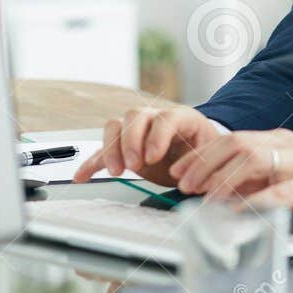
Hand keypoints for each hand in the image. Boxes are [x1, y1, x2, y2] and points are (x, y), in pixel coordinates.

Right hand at [71, 105, 221, 187]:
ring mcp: (136, 131)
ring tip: (117, 172)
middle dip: (131, 141)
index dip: (157, 136)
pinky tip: (82, 176)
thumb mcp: (210, 156)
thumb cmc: (204, 152)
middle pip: (135, 116)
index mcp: (181, 117)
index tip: (153, 157)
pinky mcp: (123, 147)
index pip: (166, 118)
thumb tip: (197, 176)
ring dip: (112, 148)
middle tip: (134, 165)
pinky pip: (102, 150)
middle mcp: (155, 118)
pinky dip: (91, 163)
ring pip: (115, 127)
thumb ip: (202, 163)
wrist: (197, 153)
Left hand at [169, 129, 292, 230]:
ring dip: (223, 178)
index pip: (231, 138)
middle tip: (184, 184)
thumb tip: (218, 191)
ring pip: (255, 159)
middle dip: (205, 163)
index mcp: (278, 141)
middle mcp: (287, 146)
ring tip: (204, 196)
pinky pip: (281, 191)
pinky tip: (238, 210)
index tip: (178, 172)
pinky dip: (256, 200)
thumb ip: (257, 179)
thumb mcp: (286, 176)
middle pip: (238, 143)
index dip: (201, 154)